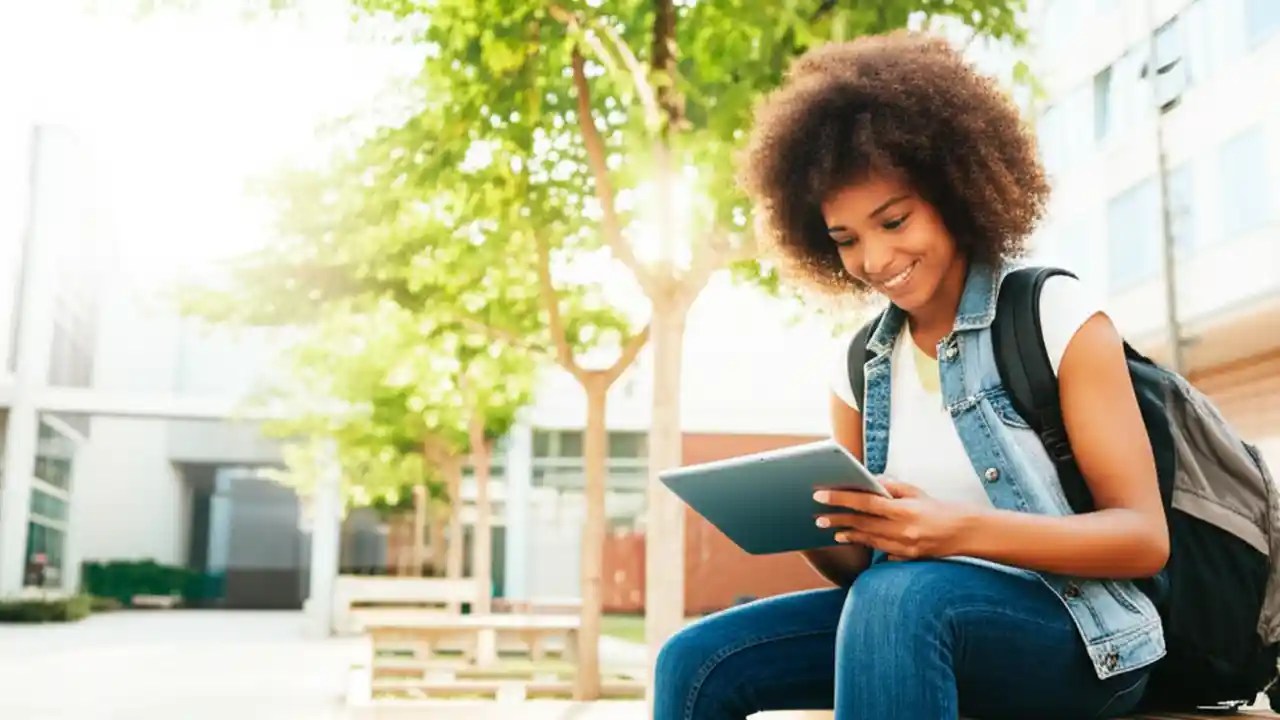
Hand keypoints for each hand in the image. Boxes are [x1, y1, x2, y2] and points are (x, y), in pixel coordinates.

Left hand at [813, 479, 976, 560]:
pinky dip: (868, 544)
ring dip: (849, 535)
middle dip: (838, 519)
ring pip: (868, 540)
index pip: (865, 502)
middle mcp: (902, 530)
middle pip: (862, 524)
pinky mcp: (908, 558)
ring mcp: (905, 547)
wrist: (968, 534)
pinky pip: (883, 551)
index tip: (821, 496)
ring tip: (832, 531)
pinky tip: (854, 540)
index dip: (841, 498)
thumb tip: (869, 480)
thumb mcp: (917, 492)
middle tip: (817, 517)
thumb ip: (891, 487)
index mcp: (904, 510)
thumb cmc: (942, 509)